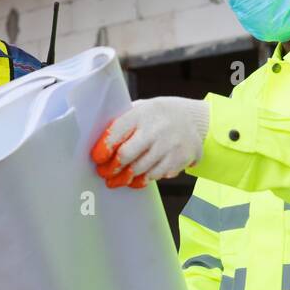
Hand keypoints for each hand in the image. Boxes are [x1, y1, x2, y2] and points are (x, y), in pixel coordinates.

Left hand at [91, 96, 210, 187]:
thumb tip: (99, 143)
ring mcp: (169, 145)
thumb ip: (123, 123)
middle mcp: (156, 129)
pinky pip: (155, 176)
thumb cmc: (157, 115)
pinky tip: (135, 180)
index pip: (116, 133)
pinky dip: (142, 180)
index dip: (103, 149)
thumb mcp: (141, 109)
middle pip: (125, 156)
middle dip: (111, 168)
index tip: (97, 158)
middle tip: (104, 173)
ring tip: (116, 180)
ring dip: (124, 178)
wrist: (193, 118)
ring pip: (139, 170)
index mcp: (141, 114)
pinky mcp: (180, 159)